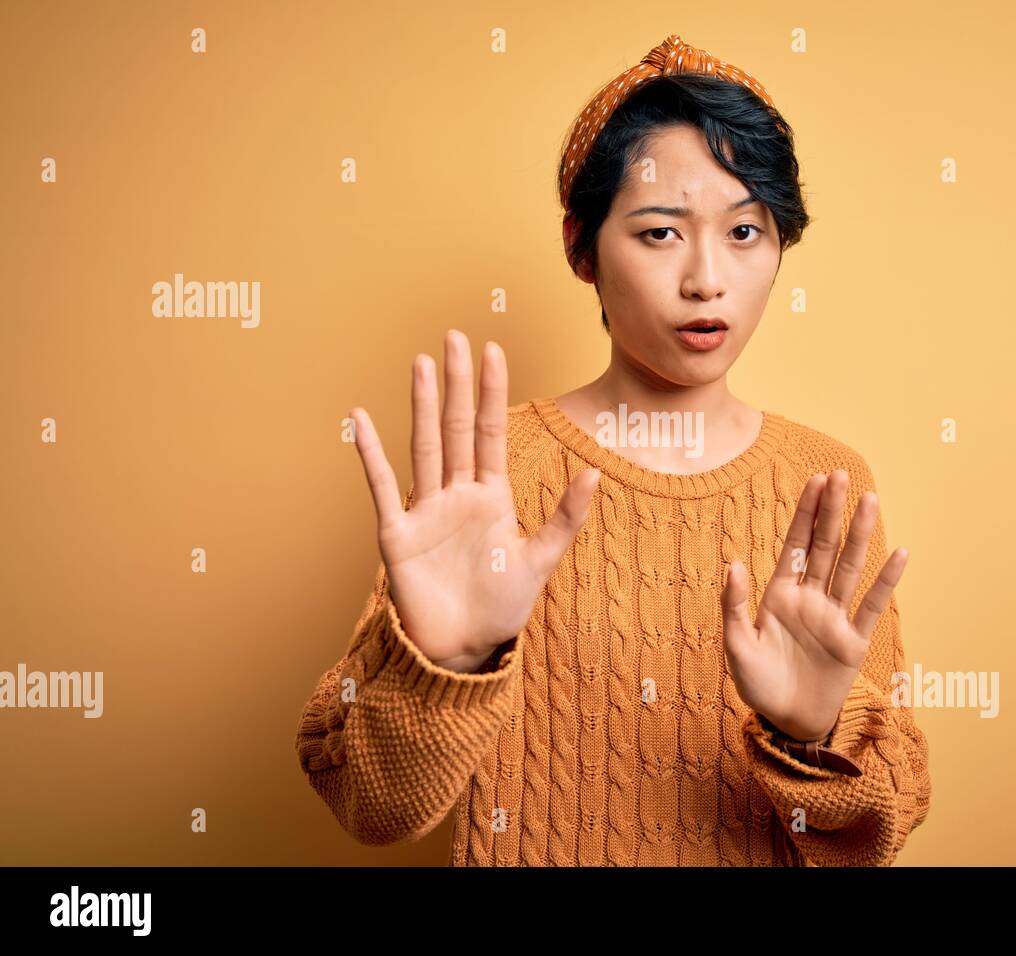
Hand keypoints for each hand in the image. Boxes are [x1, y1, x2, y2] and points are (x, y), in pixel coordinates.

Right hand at [350, 330, 600, 672]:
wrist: (463, 649)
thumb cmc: (501, 606)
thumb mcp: (539, 560)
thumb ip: (565, 518)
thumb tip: (596, 473)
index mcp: (491, 496)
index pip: (492, 432)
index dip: (493, 392)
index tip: (493, 350)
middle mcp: (457, 494)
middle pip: (457, 427)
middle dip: (457, 383)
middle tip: (454, 336)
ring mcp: (425, 511)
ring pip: (424, 446)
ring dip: (422, 405)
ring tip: (420, 363)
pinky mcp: (397, 535)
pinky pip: (381, 487)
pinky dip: (370, 454)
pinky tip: (360, 420)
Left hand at [721, 470, 908, 740]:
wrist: (787, 724)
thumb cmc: (758, 686)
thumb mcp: (737, 647)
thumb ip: (734, 606)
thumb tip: (733, 563)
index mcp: (779, 596)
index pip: (795, 545)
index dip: (805, 513)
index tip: (815, 480)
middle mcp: (809, 599)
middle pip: (824, 547)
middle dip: (831, 511)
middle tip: (841, 475)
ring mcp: (833, 618)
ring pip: (849, 567)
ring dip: (860, 534)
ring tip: (870, 499)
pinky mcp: (853, 642)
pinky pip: (871, 606)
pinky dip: (885, 581)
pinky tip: (900, 553)